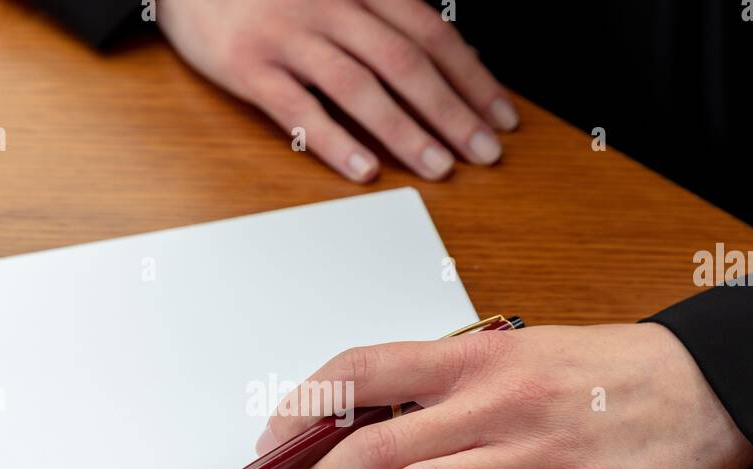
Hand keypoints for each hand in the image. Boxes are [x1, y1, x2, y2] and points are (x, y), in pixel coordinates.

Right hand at [157, 0, 517, 181]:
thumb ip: (383, 20)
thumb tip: (450, 62)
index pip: (430, 33)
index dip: (472, 77)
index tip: (502, 117)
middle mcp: (329, 7)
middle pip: (404, 62)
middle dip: (451, 111)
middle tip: (484, 153)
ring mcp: (289, 37)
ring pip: (359, 87)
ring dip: (405, 131)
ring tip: (437, 168)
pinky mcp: (250, 67)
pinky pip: (299, 109)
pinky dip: (335, 141)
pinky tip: (365, 169)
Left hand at [242, 323, 752, 468]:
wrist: (710, 389)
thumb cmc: (609, 372)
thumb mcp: (521, 352)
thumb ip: (450, 382)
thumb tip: (369, 417)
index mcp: (479, 356)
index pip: (363, 370)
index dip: (302, 407)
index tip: (270, 441)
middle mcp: (497, 401)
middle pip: (373, 442)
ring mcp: (533, 456)